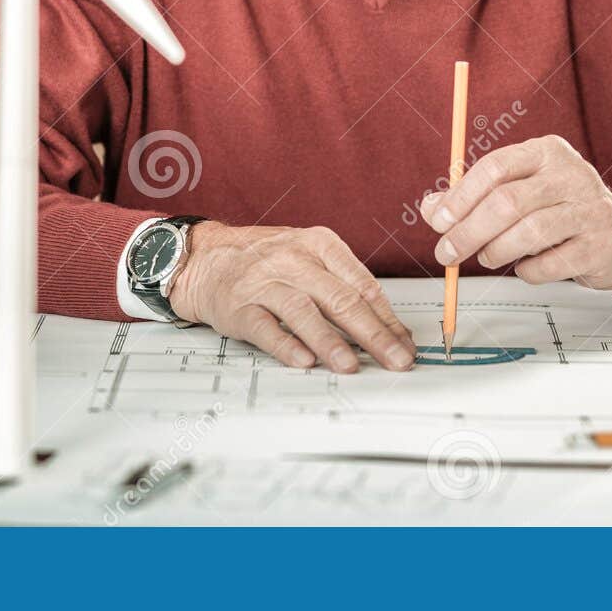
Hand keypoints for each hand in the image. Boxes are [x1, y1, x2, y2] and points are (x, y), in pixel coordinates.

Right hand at [168, 221, 415, 372]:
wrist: (206, 258)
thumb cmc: (266, 261)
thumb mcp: (310, 258)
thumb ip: (347, 288)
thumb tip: (391, 330)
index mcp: (320, 244)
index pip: (362, 285)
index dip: (388, 319)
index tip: (405, 346)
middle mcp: (293, 259)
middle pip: (340, 298)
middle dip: (372, 333)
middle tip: (394, 360)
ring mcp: (264, 282)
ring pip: (303, 310)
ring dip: (329, 341)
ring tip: (350, 365)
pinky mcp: (239, 306)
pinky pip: (265, 327)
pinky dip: (285, 344)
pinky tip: (303, 360)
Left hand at [420, 135, 611, 291]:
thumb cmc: (556, 208)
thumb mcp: (516, 189)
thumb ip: (472, 196)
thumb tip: (431, 208)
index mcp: (545, 152)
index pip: (495, 167)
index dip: (461, 196)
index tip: (439, 221)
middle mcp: (570, 174)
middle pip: (508, 202)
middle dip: (469, 232)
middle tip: (447, 253)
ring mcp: (589, 209)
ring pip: (530, 232)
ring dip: (496, 251)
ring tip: (486, 258)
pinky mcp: (600, 245)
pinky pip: (552, 263)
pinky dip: (528, 272)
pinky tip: (523, 268)